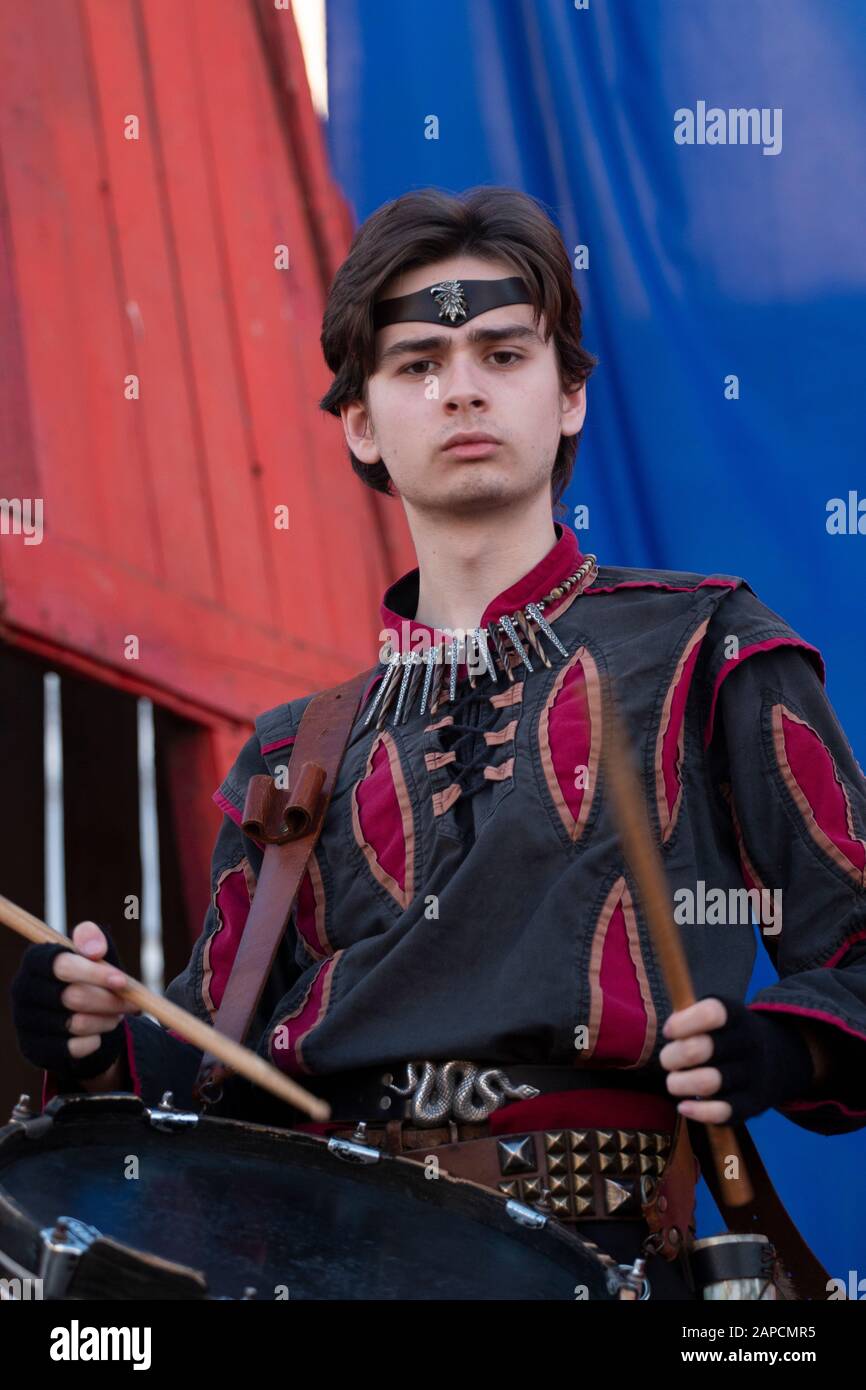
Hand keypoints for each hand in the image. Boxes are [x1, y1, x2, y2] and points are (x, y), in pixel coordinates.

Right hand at [11, 921, 135, 1079]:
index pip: (62, 966)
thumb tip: (95, 950)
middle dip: (111, 1001)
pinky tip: (98, 1033)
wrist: (79, 1012)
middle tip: (131, 1002)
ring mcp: (25, 1021)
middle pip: (74, 997)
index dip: (95, 973)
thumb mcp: (93, 951)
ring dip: (107, 1020)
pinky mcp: (34, 1048)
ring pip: (78, 1024)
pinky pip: (75, 1048)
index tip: (122, 981)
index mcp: (35, 960)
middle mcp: (23, 989)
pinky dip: (95, 1040)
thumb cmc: (87, 974)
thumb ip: (93, 939)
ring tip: (115, 1014)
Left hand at [659, 994, 815, 1124]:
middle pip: (697, 1050)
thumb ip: (689, 1018)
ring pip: (706, 1083)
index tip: (669, 1032)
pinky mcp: (752, 1104)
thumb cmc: (728, 1035)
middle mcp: (747, 1044)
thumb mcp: (716, 1017)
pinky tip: (684, 1106)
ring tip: (675, 1082)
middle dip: (670, 1057)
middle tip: (669, 1061)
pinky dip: (697, 1111)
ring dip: (679, 1084)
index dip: (681, 1024)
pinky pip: (722, 1112)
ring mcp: (751, 1075)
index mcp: (736, 1017)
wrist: (779, 1059)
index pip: (710, 1014)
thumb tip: (670, 1030)